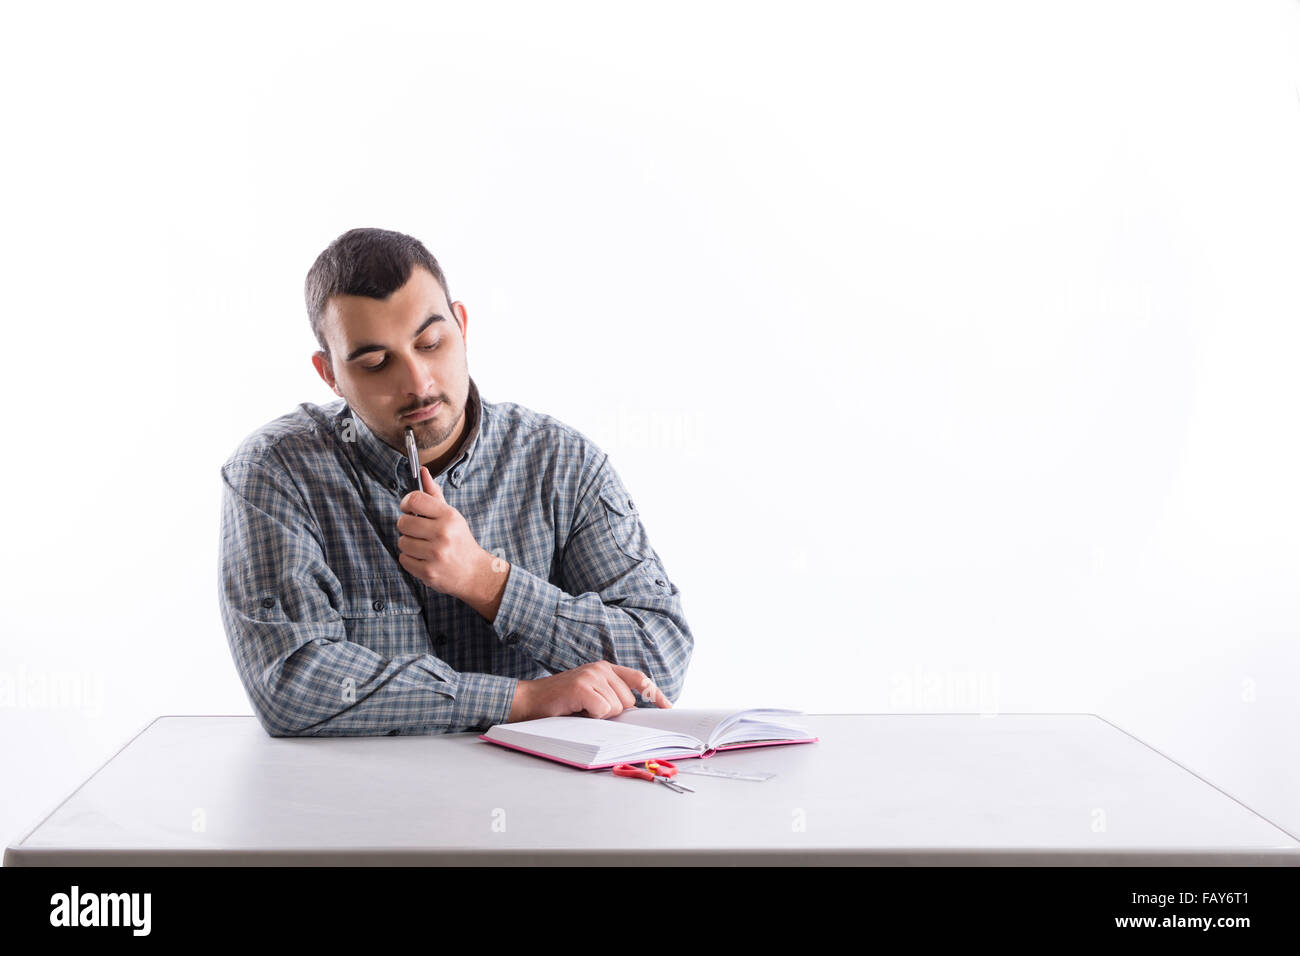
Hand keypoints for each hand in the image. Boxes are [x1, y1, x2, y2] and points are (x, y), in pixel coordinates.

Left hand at [396, 466, 488, 599]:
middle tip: (418, 531)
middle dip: (407, 527)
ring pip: (402, 542)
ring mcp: (435, 554)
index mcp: (449, 516)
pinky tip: (424, 559)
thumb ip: (434, 494)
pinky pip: (403, 559)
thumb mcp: (451, 515)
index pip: (415, 500)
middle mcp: (443, 534)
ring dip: (409, 544)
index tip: (408, 509)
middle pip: (403, 522)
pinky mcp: (428, 572)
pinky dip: (410, 560)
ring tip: (424, 547)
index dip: (406, 503)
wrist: (474, 572)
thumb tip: (422, 471)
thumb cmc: (459, 540)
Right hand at [509, 661, 671, 721]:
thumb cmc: (559, 704)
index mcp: (604, 669)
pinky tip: (576, 710)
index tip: (667, 707)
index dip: (654, 693)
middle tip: (588, 711)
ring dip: (600, 716)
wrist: (528, 702)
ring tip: (580, 710)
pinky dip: (592, 717)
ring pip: (617, 707)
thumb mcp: (589, 696)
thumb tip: (634, 714)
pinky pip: (603, 710)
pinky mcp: (583, 686)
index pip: (638, 678)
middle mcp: (600, 668)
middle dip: (614, 713)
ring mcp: (592, 675)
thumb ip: (610, 698)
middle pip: (628, 701)